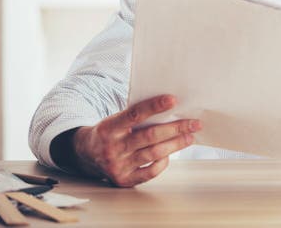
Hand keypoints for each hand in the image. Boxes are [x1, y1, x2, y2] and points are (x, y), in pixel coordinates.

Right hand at [72, 95, 200, 186]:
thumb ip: (136, 116)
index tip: (173, 100)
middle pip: (150, 136)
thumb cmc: (110, 132)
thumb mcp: (115, 120)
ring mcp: (117, 166)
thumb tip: (170, 107)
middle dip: (176, 128)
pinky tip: (170, 154)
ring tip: (190, 137)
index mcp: (109, 128)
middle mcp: (112, 148)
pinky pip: (149, 172)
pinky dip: (163, 163)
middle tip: (195, 123)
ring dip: (176, 144)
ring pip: (153, 153)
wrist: (85, 154)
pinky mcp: (123, 180)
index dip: (154, 106)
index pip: (134, 114)